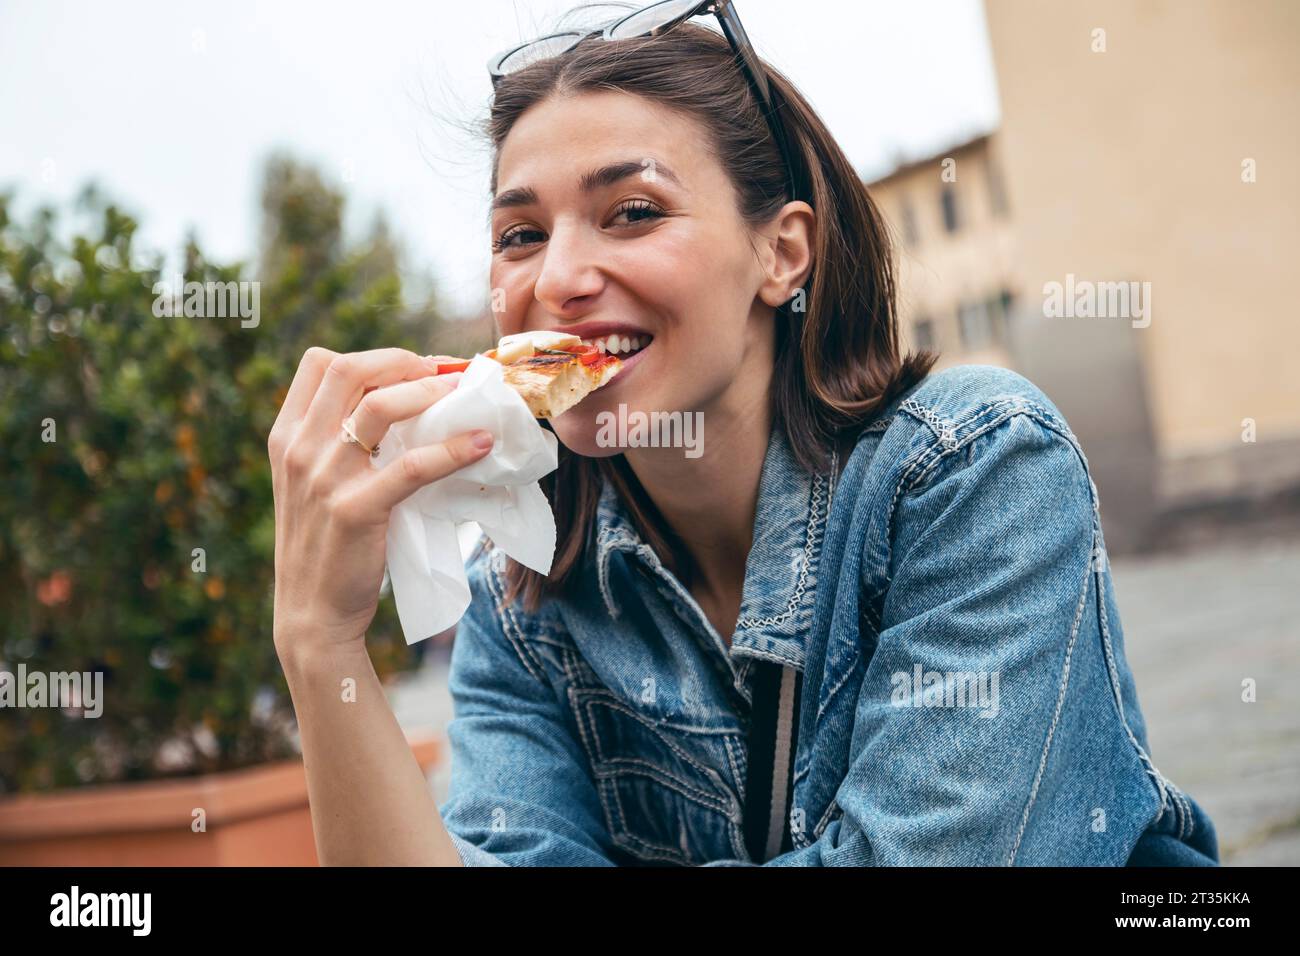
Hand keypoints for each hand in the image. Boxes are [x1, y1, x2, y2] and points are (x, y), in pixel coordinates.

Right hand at [267, 347, 492, 661]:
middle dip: (404, 362)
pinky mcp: (356, 510)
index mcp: (286, 437)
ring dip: (430, 392)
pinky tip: (481, 445)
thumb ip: (339, 443)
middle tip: (445, 374)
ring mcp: (324, 479)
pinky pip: (413, 465)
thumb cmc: (326, 543)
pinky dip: (453, 449)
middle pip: (350, 370)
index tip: (413, 368)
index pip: (320, 364)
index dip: (373, 357)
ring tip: (466, 396)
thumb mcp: (314, 483)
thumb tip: (407, 404)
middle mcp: (299, 450)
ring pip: (381, 407)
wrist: (311, 614)